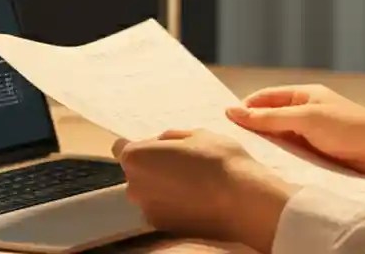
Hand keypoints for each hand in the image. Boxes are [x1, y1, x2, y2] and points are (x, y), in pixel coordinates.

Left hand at [112, 129, 298, 251]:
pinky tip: (196, 200)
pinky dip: (173, 206)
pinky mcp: (163, 229)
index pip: (122, 147)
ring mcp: (147, 210)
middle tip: (182, 163)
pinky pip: (162, 210)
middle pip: (136, 172)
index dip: (141, 145)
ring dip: (163, 188)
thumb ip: (170, 138)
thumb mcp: (196, 134)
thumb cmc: (219, 160)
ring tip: (193, 183)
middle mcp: (134, 186)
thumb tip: (162, 143)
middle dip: (153, 167)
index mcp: (136, 157)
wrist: (243, 201)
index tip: (158, 147)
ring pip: (149, 193)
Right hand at [226, 84, 364, 174]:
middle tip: (232, 142)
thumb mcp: (305, 119)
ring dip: (267, 144)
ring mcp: (315, 132)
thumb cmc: (350, 129)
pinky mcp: (322, 152)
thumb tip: (233, 111)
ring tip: (248, 155)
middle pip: (271, 117)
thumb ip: (269, 118)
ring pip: (281, 136)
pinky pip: (294, 152)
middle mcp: (309, 111)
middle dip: (253, 127)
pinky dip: (281, 156)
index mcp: (305, 95)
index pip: (266, 97)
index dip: (246, 107)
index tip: (226, 122)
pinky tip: (271, 165)